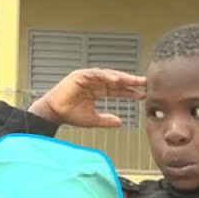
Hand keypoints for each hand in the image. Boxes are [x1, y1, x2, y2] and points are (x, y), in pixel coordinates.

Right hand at [28, 68, 145, 127]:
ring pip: (108, 75)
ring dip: (121, 77)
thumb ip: (106, 120)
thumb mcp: (93, 120)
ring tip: (134, 81)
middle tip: (145, 83)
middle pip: (116, 80)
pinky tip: (117, 80)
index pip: (118, 90)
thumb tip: (121, 123)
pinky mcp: (79, 75)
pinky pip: (95, 74)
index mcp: (98, 91)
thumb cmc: (70, 115)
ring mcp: (87, 78)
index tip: (143, 95)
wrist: (54, 113)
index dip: (130, 92)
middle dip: (130, 81)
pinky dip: (106, 76)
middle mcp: (94, 83)